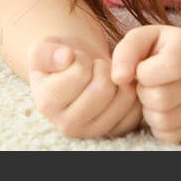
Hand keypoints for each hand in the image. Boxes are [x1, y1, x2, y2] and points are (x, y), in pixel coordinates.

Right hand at [27, 36, 142, 139]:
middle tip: (91, 66)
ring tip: (102, 74)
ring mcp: (94, 131)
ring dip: (117, 77)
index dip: (81, 58)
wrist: (73, 72)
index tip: (73, 59)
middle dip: (101, 67)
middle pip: (103, 88)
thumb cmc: (58, 59)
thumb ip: (46, 52)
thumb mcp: (43, 49)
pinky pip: (136, 107)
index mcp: (47, 105)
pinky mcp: (117, 130)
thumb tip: (65, 57)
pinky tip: (116, 85)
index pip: (80, 72)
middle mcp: (69, 125)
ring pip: (123, 97)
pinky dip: (131, 88)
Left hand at [110, 25, 180, 143]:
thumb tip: (119, 78)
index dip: (145, 72)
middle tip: (145, 85)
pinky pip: (172, 136)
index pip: (171, 66)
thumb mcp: (142, 39)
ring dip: (149, 112)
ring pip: (165, 121)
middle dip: (144, 94)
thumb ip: (126, 52)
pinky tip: (161, 109)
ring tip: (152, 96)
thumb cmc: (158, 50)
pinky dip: (158, 127)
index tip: (141, 69)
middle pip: (163, 99)